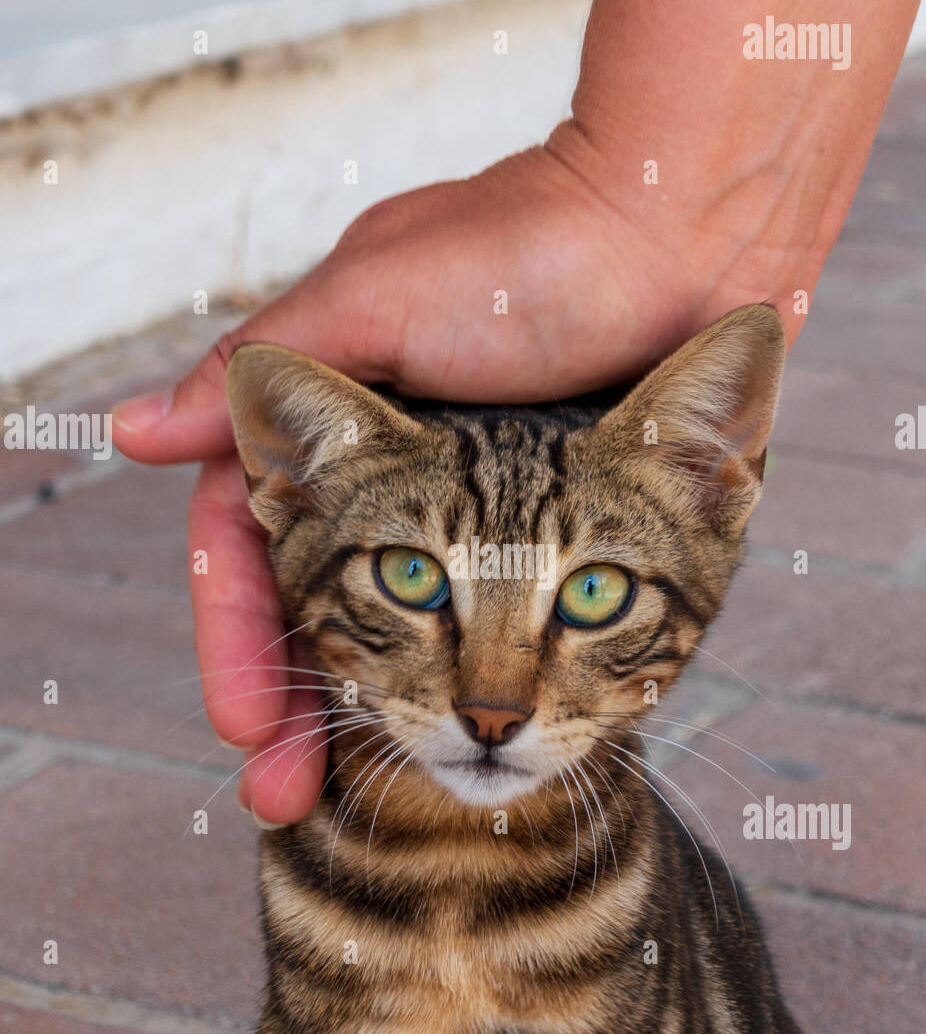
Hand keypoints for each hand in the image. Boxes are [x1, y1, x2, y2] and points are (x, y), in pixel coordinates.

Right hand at [112, 135, 804, 823]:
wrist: (680, 233)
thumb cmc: (524, 250)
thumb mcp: (375, 297)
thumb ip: (267, 367)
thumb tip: (137, 434)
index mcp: (333, 424)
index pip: (252, 547)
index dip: (240, 641)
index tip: (247, 728)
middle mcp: (394, 468)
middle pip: (319, 608)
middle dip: (300, 708)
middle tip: (285, 800)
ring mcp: (472, 503)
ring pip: (404, 628)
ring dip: (380, 716)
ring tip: (388, 788)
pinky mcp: (554, 526)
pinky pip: (496, 624)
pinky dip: (477, 678)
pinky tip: (477, 739)